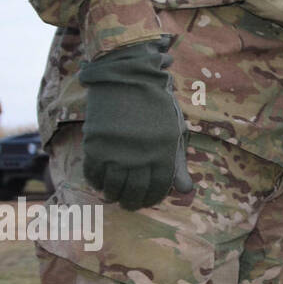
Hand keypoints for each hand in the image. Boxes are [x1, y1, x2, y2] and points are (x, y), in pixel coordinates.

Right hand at [79, 38, 192, 209]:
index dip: (154, 197)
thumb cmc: (156, 107)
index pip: (160, 187)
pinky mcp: (95, 146)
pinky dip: (97, 182)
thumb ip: (178, 164)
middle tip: (130, 204)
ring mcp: (116, 152)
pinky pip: (93, 174)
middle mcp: (141, 155)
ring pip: (113, 187)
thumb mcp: (174, 132)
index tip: (148, 200)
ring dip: (114, 195)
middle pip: (136, 191)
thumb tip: (187, 191)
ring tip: (115, 195)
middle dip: (133, 202)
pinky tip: (102, 182)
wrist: (128, 79)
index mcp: (165, 152)